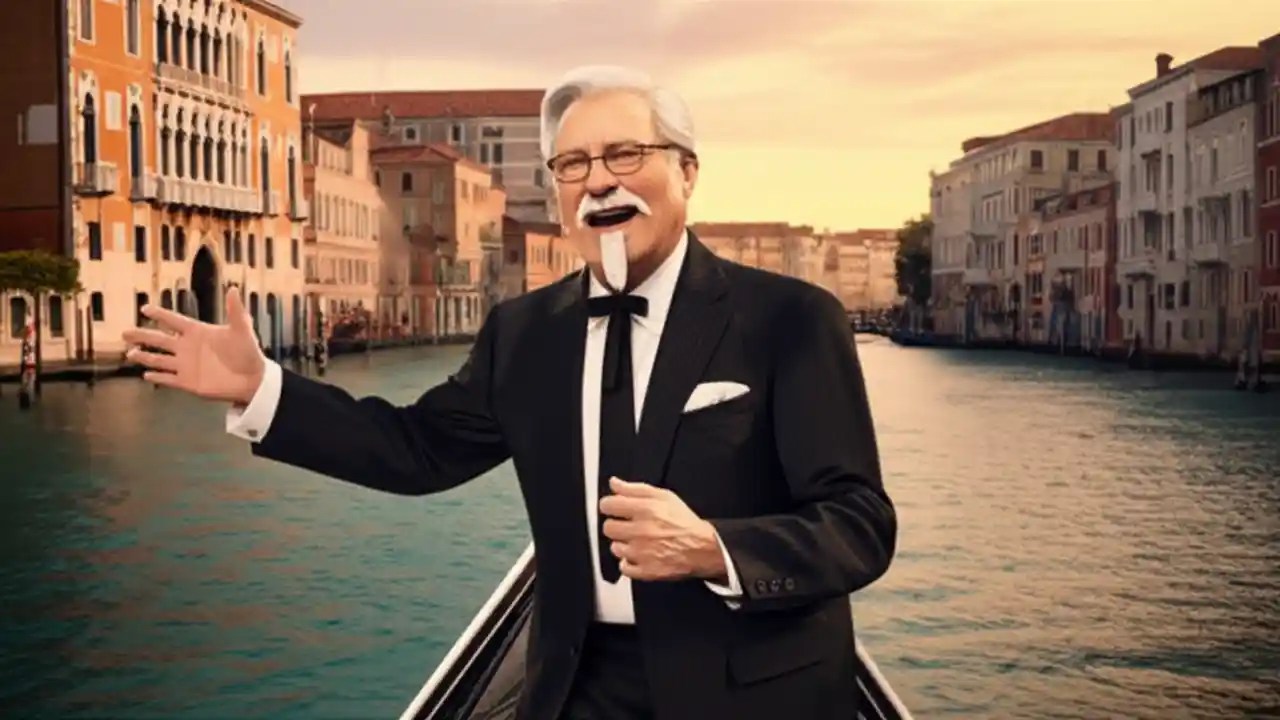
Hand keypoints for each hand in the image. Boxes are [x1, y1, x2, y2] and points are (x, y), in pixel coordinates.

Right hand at [121, 287, 265, 404]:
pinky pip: (168, 379)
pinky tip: (145, 375)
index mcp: (198, 332)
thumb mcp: (242, 330)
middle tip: (124, 333)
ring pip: (159, 359)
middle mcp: (187, 347)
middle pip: (159, 339)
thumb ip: (235, 311)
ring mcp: (186, 365)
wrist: (253, 380)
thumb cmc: (248, 353)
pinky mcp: (188, 382)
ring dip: (144, 356)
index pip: (174, 320)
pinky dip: (157, 377)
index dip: (160, 314)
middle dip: (142, 335)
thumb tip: (233, 289)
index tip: (145, 308)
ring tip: (130, 353)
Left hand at [599, 477, 725, 581]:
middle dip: (617, 525)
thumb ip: (635, 488)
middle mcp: (641, 531)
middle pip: (608, 528)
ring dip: (623, 544)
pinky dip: (629, 562)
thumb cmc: (684, 522)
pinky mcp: (646, 571)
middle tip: (628, 526)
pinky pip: (624, 567)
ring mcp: (642, 553)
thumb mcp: (664, 496)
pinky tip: (639, 556)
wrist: (704, 547)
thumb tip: (615, 483)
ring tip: (638, 541)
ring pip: (615, 548)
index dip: (610, 505)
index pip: (608, 505)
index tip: (614, 508)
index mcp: (645, 509)